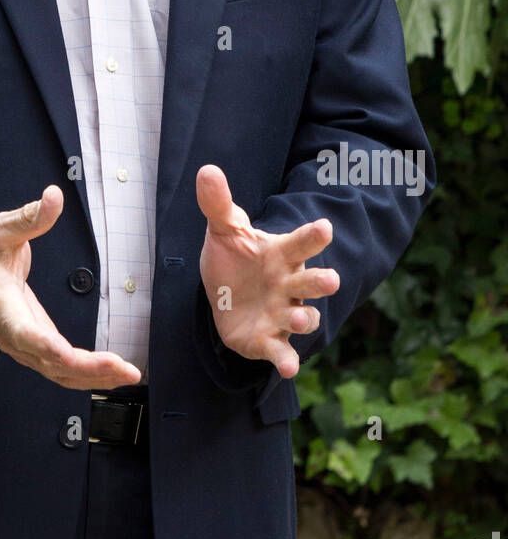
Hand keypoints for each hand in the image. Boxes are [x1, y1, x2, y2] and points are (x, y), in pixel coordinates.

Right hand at [0, 184, 141, 389]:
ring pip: (60, 374)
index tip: (67, 354)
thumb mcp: (0, 230)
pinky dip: (90, 376)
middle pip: (49, 362)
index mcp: (1, 306)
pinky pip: (64, 371)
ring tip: (128, 373)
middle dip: (86, 368)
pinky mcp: (41, 351)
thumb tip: (53, 196)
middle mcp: (13, 336)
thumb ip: (29, 217)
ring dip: (95, 378)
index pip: (22, 332)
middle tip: (122, 368)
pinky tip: (114, 374)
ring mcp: (27, 348)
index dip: (44, 346)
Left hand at [197, 164, 339, 378]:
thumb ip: (218, 203)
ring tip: (296, 318)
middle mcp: (289, 284)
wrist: (224, 292)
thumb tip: (206, 170)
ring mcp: (282, 313)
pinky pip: (282, 351)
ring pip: (303, 318)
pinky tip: (288, 367)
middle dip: (321, 281)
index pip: (301, 242)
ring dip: (303, 320)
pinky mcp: (269, 340)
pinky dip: (286, 359)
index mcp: (281, 254)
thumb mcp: (223, 228)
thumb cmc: (234, 257)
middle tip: (331, 279)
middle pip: (311, 282)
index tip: (324, 227)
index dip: (313, 236)